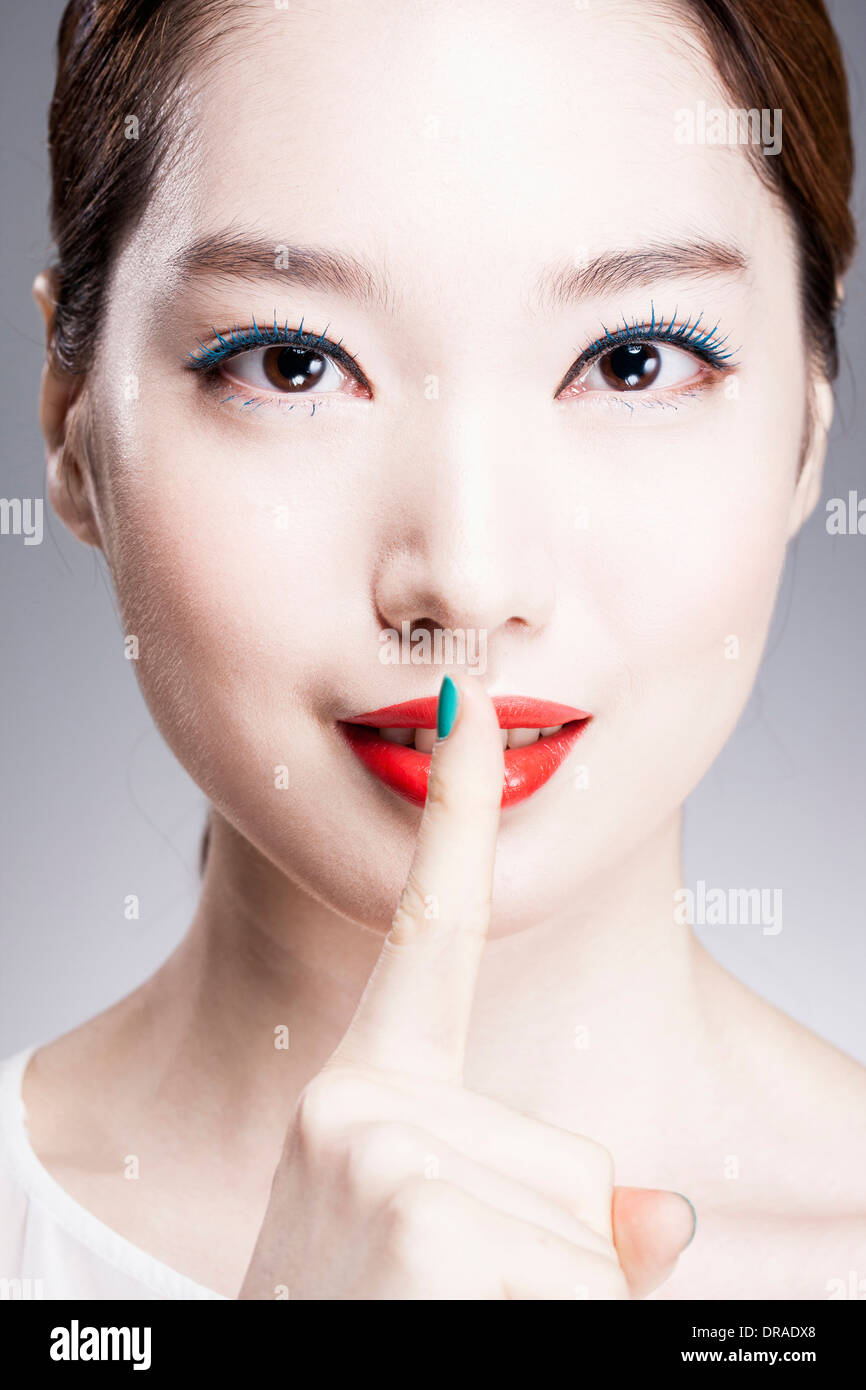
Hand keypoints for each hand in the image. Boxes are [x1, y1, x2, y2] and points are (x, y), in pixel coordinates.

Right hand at [240, 675, 694, 1298]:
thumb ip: (539, 1199)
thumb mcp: (430, 1248)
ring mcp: (387, 1157)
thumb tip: (667, 1214)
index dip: (456, 809)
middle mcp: (362, 1103)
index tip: (469, 701)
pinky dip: (551, 1332)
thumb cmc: (354, 1321)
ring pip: (584, 1238)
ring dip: (546, 1309)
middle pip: (570, 1163)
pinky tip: (444, 1331)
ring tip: (435, 1325)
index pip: (430, 927)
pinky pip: (579, 1282)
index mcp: (365, 1090)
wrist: (278, 1386)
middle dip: (547, 1260)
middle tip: (438, 1307)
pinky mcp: (426, 1218)